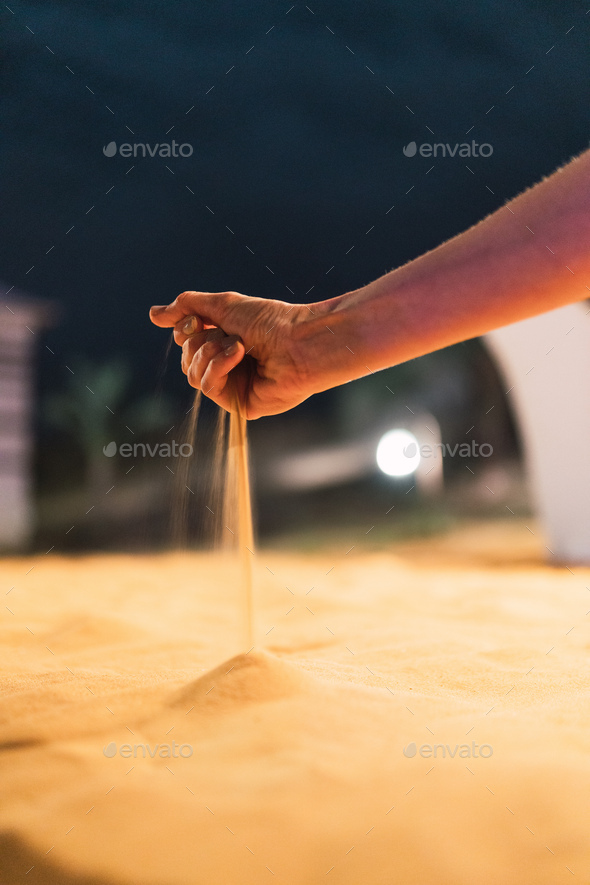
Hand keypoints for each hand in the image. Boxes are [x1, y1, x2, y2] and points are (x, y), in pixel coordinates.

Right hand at [149, 290, 320, 418]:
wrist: (300, 341)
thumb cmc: (271, 321)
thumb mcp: (223, 305)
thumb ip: (188, 306)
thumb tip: (153, 314)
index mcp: (227, 343)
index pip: (187, 340)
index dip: (185, 328)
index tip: (194, 319)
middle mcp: (230, 366)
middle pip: (187, 358)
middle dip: (200, 341)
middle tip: (225, 332)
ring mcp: (235, 386)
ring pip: (192, 373)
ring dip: (210, 352)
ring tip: (238, 344)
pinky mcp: (240, 404)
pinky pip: (207, 386)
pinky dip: (217, 366)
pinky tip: (238, 353)